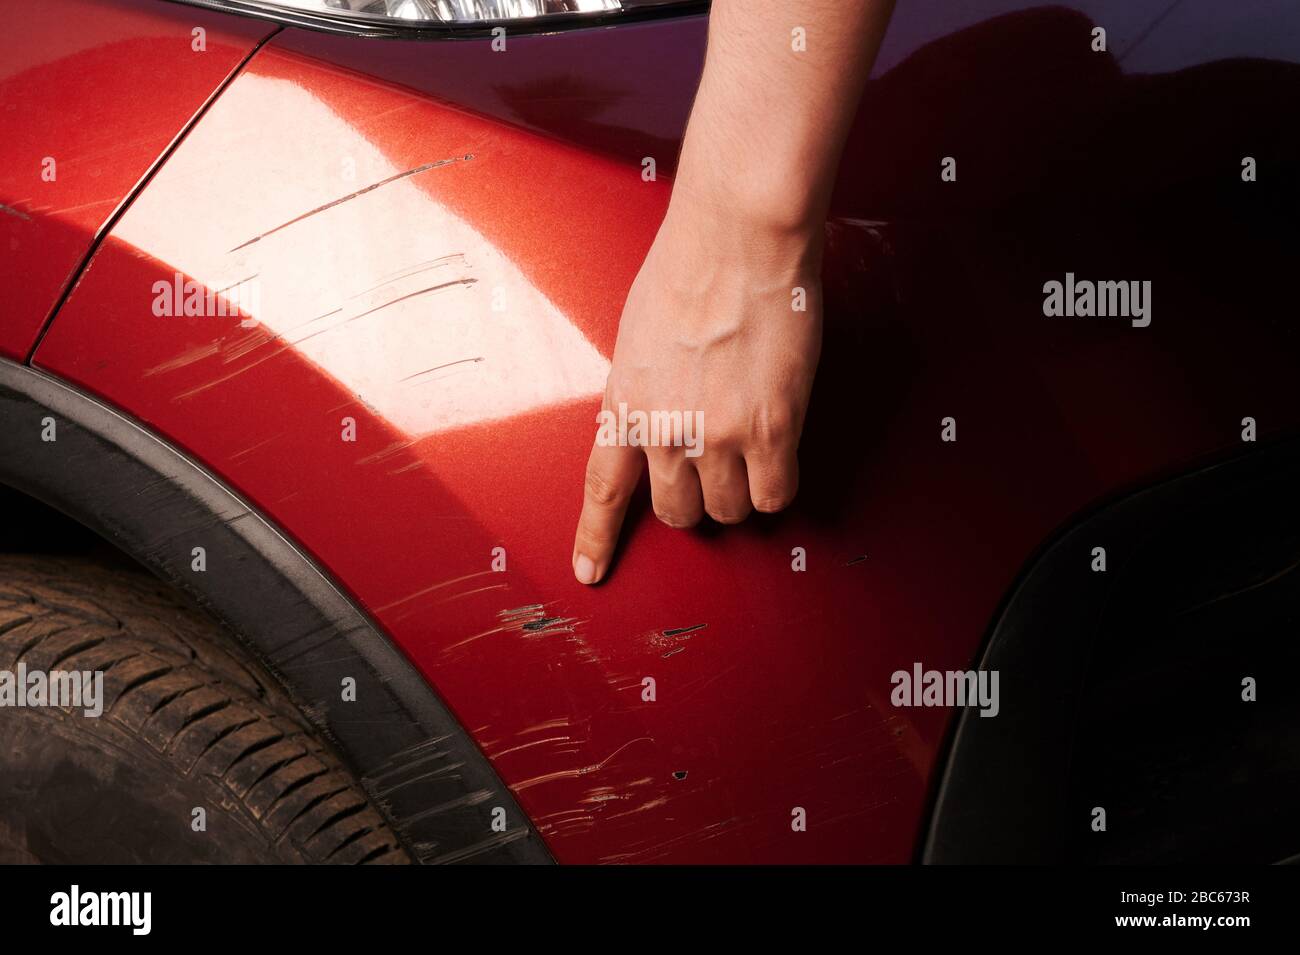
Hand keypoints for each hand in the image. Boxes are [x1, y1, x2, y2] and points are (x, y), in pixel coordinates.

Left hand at [571, 197, 822, 584]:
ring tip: (754, 451)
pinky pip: (775, 495)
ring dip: (742, 493)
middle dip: (697, 502)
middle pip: (677, 512)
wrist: (736, 238)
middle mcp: (664, 429)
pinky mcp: (768, 430)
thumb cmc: (690, 267)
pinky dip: (779, 485)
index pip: (603, 489)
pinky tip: (781, 454)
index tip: (590, 572)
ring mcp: (715, 434)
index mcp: (625, 404)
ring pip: (730, 511)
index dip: (596, 538)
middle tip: (717, 471)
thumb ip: (645, 388)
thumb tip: (661, 416)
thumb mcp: (640, 336)